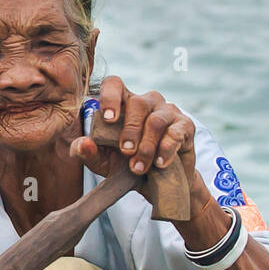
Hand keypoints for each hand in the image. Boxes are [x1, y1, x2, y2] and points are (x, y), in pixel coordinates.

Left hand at [66, 75, 198, 199]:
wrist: (159, 185)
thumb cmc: (125, 167)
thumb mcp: (102, 163)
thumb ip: (88, 153)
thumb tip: (83, 144)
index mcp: (123, 104)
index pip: (114, 84)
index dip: (110, 97)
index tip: (108, 119)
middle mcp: (146, 102)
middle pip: (137, 103)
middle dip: (130, 130)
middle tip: (126, 152)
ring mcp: (168, 111)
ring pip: (156, 120)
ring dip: (146, 146)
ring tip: (138, 167)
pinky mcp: (185, 126)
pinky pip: (176, 132)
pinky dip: (166, 149)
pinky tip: (159, 164)